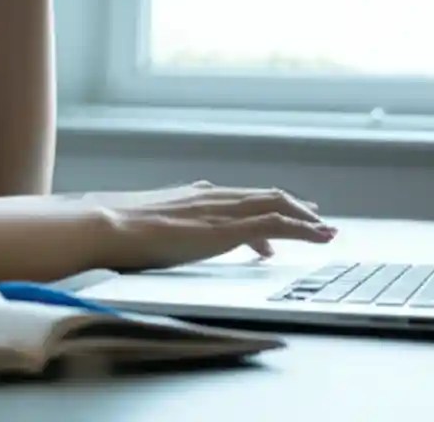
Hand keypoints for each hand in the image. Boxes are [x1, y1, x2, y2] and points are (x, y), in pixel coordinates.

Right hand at [89, 181, 337, 270]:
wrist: (106, 225)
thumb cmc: (115, 229)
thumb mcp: (144, 222)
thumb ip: (160, 223)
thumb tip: (158, 229)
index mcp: (194, 196)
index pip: (238, 198)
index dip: (262, 205)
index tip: (277, 215)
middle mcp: (213, 197)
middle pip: (264, 197)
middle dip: (292, 207)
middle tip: (314, 218)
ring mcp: (222, 211)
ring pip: (277, 206)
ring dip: (305, 218)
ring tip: (326, 230)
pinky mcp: (227, 229)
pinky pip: (277, 225)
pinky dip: (304, 229)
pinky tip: (320, 237)